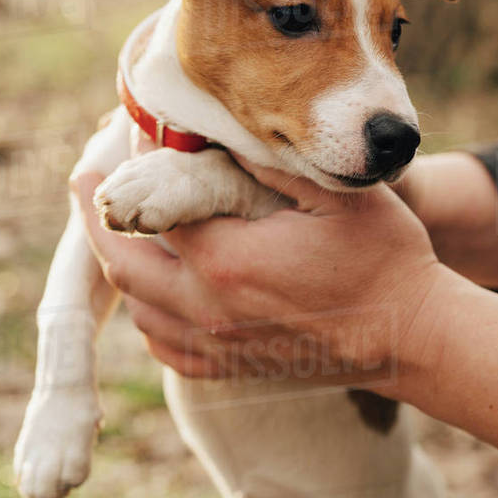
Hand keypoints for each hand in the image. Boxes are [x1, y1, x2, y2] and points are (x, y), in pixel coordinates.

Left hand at [79, 160, 497, 465]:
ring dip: (123, 266)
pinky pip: (166, 347)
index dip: (129, 175)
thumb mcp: (334, 192)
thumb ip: (271, 161)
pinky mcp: (232, 367)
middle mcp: (208, 307)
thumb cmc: (383, 256)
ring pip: (139, 308)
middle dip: (96, 221)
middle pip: (124, 264)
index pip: (150, 211)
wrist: (411, 334)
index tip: (116, 148)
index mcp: (226, 259)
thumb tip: (221, 130)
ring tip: (120, 230)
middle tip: (85, 183)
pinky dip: (148, 315)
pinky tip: (155, 294)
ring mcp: (218, 344)